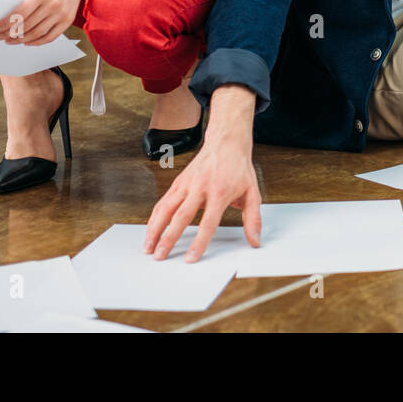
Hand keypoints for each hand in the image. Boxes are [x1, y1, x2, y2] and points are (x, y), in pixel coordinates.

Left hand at [0, 0, 84, 45]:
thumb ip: (22, 0)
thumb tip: (6, 17)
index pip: (19, 13)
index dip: (5, 23)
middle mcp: (52, 4)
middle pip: (27, 25)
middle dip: (9, 33)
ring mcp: (61, 14)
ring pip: (37, 33)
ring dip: (20, 40)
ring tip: (10, 40)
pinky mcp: (67, 21)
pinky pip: (50, 37)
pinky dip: (37, 42)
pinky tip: (27, 42)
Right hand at [143, 93, 260, 261]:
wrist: (227, 143)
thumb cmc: (239, 168)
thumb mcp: (252, 193)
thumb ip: (253, 219)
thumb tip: (255, 241)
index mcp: (220, 193)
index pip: (208, 223)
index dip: (198, 242)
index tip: (190, 258)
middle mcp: (200, 188)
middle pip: (181, 217)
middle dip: (168, 239)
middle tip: (160, 256)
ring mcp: (186, 184)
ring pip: (166, 208)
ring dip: (155, 229)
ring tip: (147, 248)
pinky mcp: (178, 182)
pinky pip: (163, 201)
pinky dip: (154, 217)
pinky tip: (151, 230)